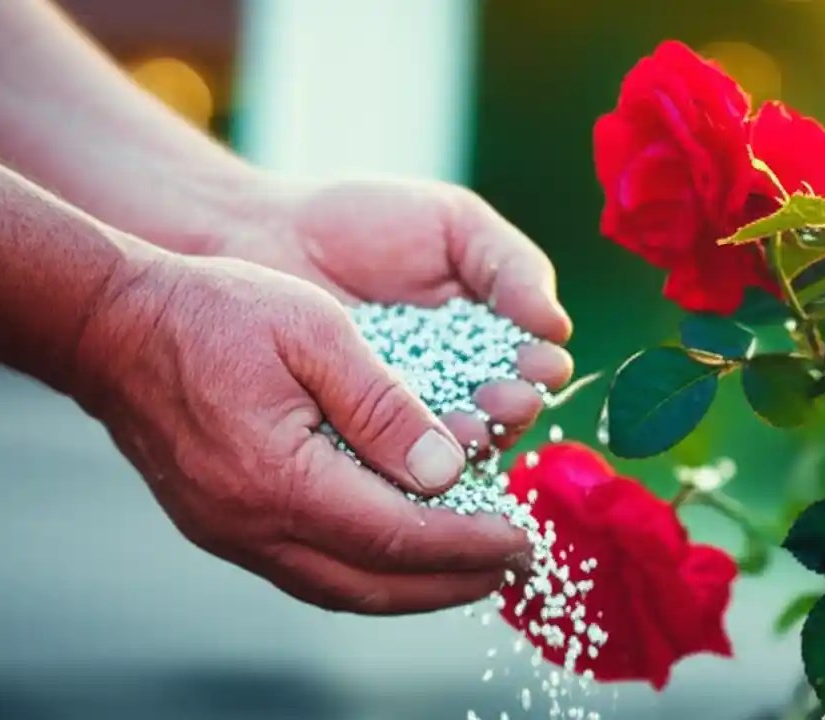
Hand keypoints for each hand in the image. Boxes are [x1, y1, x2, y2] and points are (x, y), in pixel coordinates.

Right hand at [73, 250, 530, 613]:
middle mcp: (253, 526)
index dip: (468, 544)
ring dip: (413, 588)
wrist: (111, 324)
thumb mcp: (316, 332)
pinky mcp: (222, 526)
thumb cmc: (214, 312)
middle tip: (513, 567)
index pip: (399, 537)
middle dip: (453, 583)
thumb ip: (384, 406)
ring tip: (471, 570)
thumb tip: (446, 471)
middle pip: (375, 584)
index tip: (521, 539)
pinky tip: (400, 553)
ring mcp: (231, 534)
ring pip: (341, 589)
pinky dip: (367, 572)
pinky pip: (310, 571)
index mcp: (280, 480)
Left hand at [216, 178, 573, 451]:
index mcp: (491, 336)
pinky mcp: (362, 439)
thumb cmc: (364, 221)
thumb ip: (511, 265)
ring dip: (468, 441)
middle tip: (507, 402)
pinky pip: (394, 457)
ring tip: (468, 432)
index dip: (540, 370)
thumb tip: (557, 326)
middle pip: (502, 414)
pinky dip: (409, 459)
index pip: (532, 366)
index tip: (542, 364)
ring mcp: (410, 416)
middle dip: (510, 410)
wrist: (267, 236)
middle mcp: (460, 384)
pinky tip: (415, 450)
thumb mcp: (454, 224)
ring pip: (453, 444)